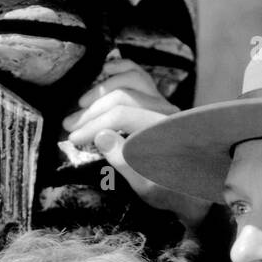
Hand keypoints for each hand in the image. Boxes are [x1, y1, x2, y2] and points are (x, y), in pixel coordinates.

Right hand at [62, 51, 211, 228]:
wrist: (193, 189)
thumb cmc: (168, 192)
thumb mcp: (146, 187)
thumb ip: (124, 161)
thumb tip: (100, 135)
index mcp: (163, 132)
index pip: (121, 116)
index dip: (93, 125)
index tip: (72, 138)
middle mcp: (166, 111)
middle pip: (122, 97)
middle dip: (91, 111)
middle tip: (69, 126)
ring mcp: (164, 102)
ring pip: (129, 81)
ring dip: (101, 89)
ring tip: (81, 104)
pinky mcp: (159, 101)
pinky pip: (140, 76)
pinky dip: (121, 69)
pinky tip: (104, 71)